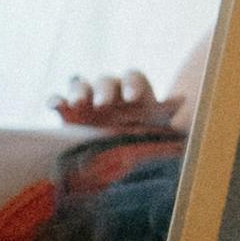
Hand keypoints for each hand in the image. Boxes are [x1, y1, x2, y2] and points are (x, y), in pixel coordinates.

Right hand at [54, 66, 190, 141]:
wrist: (116, 162)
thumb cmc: (142, 144)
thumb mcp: (158, 131)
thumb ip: (167, 114)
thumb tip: (184, 99)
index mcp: (133, 94)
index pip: (133, 78)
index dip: (132, 84)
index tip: (132, 98)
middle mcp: (110, 93)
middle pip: (106, 81)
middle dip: (104, 90)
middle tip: (103, 104)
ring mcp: (87, 102)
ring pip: (80, 85)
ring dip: (79, 91)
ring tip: (78, 104)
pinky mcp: (67, 113)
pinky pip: (59, 100)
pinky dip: (56, 100)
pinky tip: (55, 106)